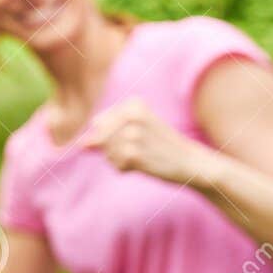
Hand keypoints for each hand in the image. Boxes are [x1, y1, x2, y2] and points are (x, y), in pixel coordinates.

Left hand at [80, 97, 208, 185]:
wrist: (192, 163)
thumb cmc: (161, 146)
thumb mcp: (135, 132)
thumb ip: (104, 135)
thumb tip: (80, 145)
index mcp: (133, 103)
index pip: (99, 123)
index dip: (113, 136)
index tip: (137, 136)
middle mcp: (131, 115)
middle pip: (99, 138)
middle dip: (114, 148)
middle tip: (141, 149)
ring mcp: (132, 134)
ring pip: (106, 152)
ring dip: (120, 160)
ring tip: (143, 156)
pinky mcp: (133, 154)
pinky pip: (115, 165)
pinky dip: (125, 169)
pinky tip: (143, 165)